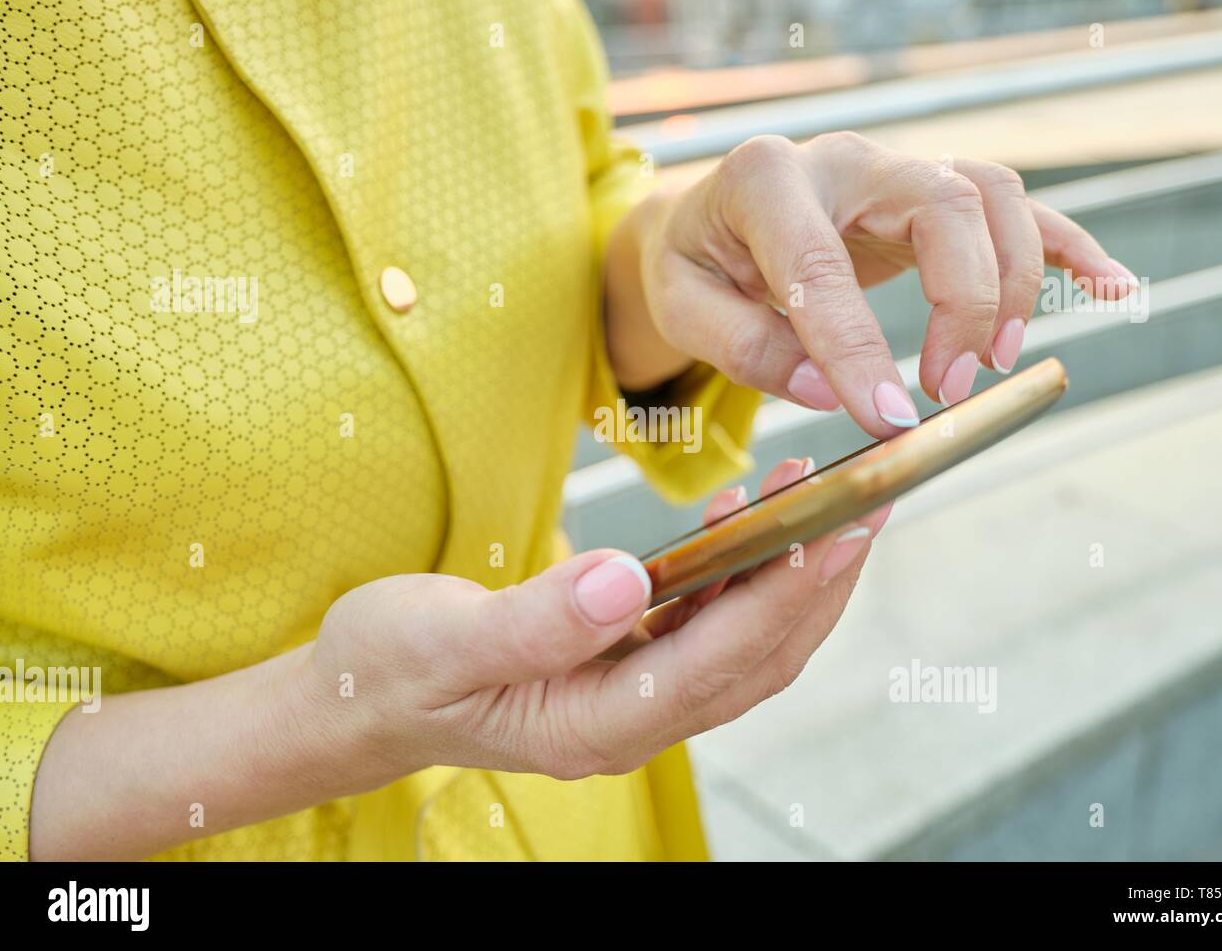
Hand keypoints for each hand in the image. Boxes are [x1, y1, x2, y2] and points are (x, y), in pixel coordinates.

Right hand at [30, 459, 883, 859]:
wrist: (357, 697)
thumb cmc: (389, 668)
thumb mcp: (440, 639)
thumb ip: (534, 620)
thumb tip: (627, 581)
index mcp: (593, 723)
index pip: (715, 662)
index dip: (783, 598)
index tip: (834, 531)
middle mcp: (629, 720)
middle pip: (753, 658)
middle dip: (815, 582)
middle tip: (864, 501)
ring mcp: (630, 697)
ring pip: (740, 644)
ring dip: (789, 576)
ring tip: (820, 499)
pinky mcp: (622, 666)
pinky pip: (704, 626)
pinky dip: (739, 576)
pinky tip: (742, 522)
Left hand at [610, 133, 1136, 436]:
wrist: (703, 222)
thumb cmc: (693, 264)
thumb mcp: (681, 307)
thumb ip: (743, 346)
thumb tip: (827, 388)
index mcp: (766, 181)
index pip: (822, 264)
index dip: (857, 346)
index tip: (887, 418)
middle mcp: (843, 160)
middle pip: (944, 204)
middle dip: (962, 302)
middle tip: (945, 392)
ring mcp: (894, 172)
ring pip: (989, 197)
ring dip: (1009, 282)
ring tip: (990, 365)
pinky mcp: (927, 198)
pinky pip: (1014, 208)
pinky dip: (1065, 247)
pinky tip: (1110, 288)